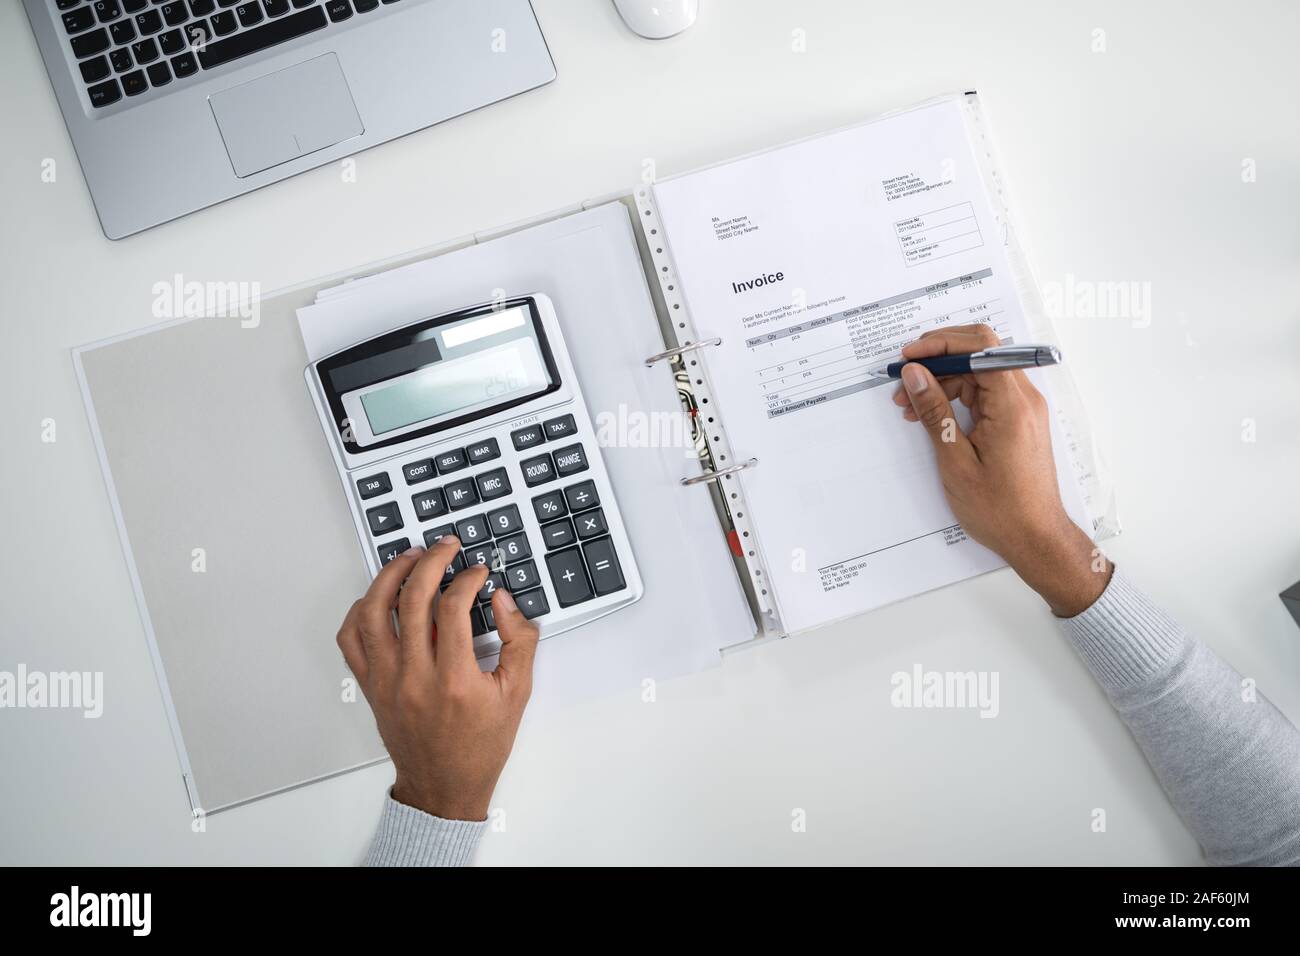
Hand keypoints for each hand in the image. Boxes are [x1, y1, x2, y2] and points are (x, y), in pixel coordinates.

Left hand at [336, 536, 538, 820]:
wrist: (444, 787)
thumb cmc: (480, 746)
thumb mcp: (517, 694)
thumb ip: (519, 641)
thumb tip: (503, 600)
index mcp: (454, 681)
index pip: (452, 609)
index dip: (466, 579)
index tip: (477, 571)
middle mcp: (414, 678)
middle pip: (411, 600)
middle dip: (430, 562)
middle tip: (445, 548)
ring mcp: (386, 681)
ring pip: (372, 613)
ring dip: (389, 576)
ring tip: (409, 558)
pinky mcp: (370, 686)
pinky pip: (351, 639)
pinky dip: (361, 610)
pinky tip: (379, 596)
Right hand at [892, 323, 1110, 616]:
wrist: (1036, 538)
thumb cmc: (1001, 510)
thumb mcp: (956, 462)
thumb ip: (934, 413)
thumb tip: (915, 376)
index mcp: (1012, 405)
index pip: (980, 346)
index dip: (941, 344)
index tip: (909, 357)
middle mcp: (1024, 399)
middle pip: (979, 355)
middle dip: (937, 361)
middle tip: (903, 381)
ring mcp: (1023, 409)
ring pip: (979, 374)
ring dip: (943, 382)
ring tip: (909, 405)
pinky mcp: (1017, 421)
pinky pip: (984, 394)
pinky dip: (956, 398)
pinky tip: (931, 416)